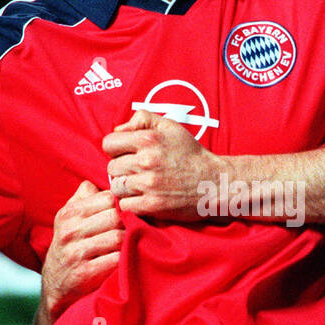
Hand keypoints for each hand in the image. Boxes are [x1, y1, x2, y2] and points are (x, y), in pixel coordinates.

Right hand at [36, 181, 124, 324]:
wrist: (55, 285)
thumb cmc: (70, 246)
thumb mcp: (69, 219)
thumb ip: (84, 197)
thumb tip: (106, 177)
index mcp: (69, 214)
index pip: (106, 198)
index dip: (122, 204)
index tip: (129, 212)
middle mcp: (70, 231)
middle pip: (114, 216)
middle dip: (128, 223)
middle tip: (137, 229)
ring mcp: (76, 253)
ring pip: (117, 237)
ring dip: (129, 241)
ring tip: (133, 244)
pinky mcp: (84, 274)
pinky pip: (115, 260)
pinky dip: (125, 259)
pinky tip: (128, 259)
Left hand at [102, 110, 223, 218]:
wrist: (215, 182)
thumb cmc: (191, 155)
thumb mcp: (171, 127)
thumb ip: (142, 119)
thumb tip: (118, 130)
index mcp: (148, 139)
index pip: (109, 144)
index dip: (116, 150)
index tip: (127, 156)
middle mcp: (147, 160)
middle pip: (111, 167)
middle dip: (122, 170)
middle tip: (138, 173)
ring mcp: (149, 184)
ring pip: (116, 187)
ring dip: (125, 188)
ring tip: (141, 187)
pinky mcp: (153, 205)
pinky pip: (125, 205)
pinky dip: (132, 204)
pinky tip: (144, 199)